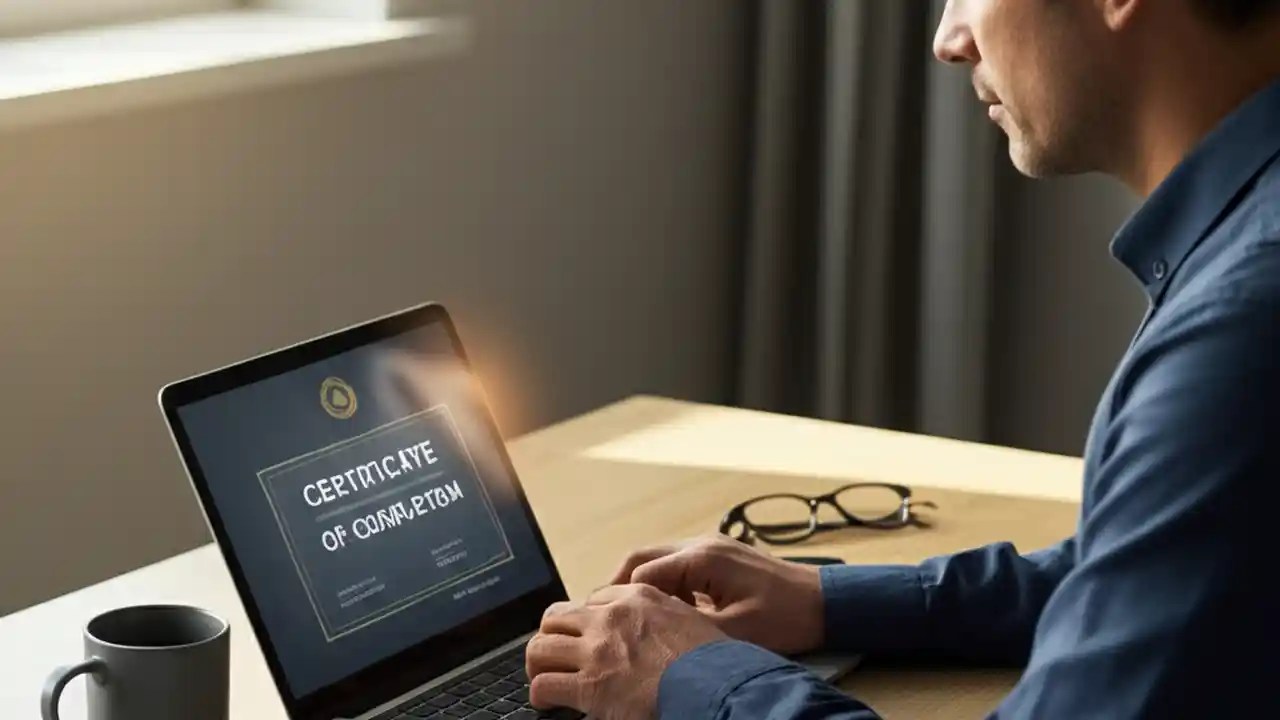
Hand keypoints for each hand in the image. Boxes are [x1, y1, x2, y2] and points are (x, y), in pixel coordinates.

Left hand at [525, 584, 726, 719]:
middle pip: (556, 617)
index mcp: (638, 596)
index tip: (589, 637)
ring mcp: (596, 651)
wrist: (714, 683)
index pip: (594, 599)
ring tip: (545, 676)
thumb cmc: (714, 658)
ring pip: (540, 648)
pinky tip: (549, 701)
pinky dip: (542, 694)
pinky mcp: (589, 685)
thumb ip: (665, 615)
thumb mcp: (692, 618)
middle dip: (553, 636)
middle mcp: (610, 617)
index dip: (587, 621)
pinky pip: (545, 685)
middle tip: (557, 654)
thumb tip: (655, 629)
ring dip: (540, 663)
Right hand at [612, 536, 824, 654]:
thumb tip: (647, 633)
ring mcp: (710, 547)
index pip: (641, 574)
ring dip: (641, 587)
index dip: (620, 600)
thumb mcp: (732, 632)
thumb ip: (685, 627)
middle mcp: (702, 544)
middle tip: (604, 618)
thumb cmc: (786, 617)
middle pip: (642, 559)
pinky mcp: (718, 557)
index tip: (607, 624)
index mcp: (702, 559)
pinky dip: (663, 586)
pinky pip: (677, 566)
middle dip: (619, 588)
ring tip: (631, 619)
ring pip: (657, 560)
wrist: (826, 603)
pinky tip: (666, 614)